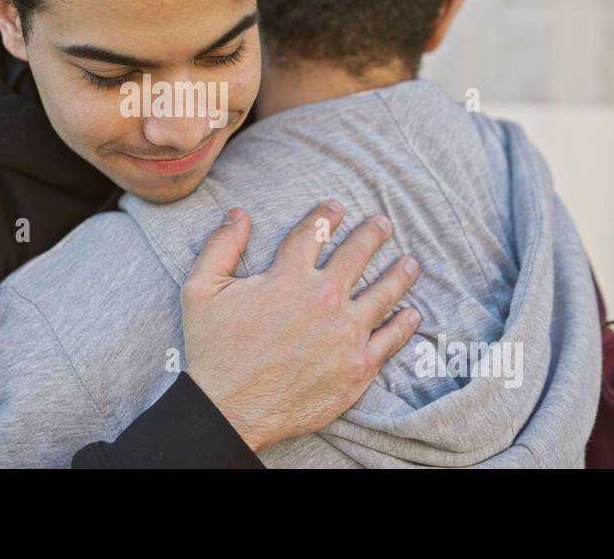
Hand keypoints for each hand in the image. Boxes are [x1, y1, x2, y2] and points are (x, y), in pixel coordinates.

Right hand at [180, 201, 421, 451]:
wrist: (231, 408)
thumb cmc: (214, 350)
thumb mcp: (201, 290)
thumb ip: (221, 246)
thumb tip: (238, 214)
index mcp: (288, 276)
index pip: (315, 232)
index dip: (327, 215)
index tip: (337, 206)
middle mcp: (323, 298)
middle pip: (356, 255)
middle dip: (372, 235)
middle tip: (384, 224)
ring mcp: (345, 332)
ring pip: (383, 293)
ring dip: (398, 274)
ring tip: (410, 263)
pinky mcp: (358, 365)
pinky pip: (390, 339)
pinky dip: (404, 324)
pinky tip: (412, 314)